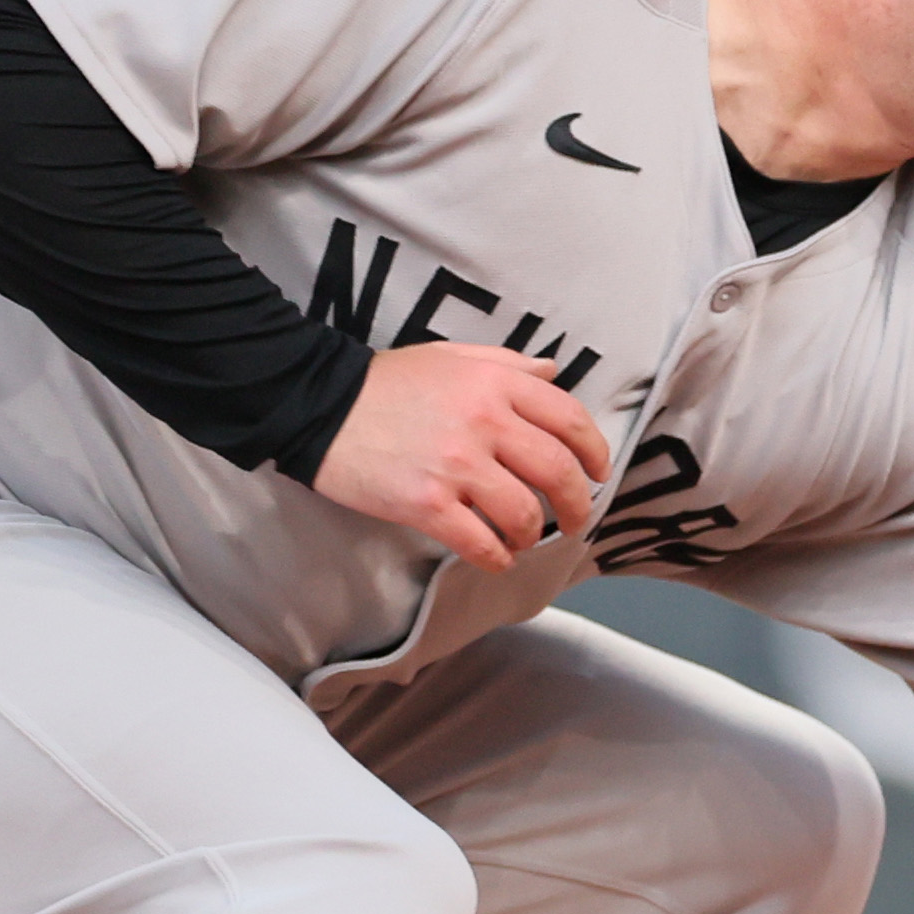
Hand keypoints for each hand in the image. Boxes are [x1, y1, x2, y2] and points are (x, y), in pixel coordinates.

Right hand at [314, 342, 609, 569]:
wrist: (315, 404)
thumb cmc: (385, 382)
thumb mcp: (450, 356)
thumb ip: (507, 364)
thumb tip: (554, 371)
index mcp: (495, 384)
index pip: (570, 421)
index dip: (595, 453)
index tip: (597, 474)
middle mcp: (484, 422)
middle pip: (557, 473)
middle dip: (577, 505)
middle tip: (576, 520)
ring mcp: (455, 464)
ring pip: (523, 514)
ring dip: (533, 535)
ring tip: (524, 538)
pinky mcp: (425, 502)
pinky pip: (480, 541)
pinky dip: (497, 557)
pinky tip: (495, 556)